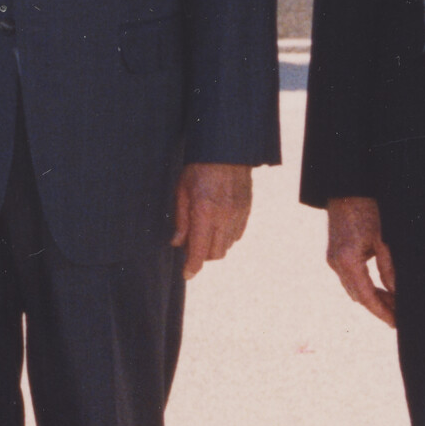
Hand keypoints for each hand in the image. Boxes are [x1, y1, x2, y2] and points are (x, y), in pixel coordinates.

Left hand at [172, 162, 253, 277]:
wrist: (225, 151)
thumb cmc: (198, 169)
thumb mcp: (182, 192)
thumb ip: (181, 221)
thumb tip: (178, 243)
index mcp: (204, 213)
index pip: (199, 251)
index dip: (192, 267)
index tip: (187, 274)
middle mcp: (224, 217)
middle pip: (215, 253)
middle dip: (202, 256)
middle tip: (191, 247)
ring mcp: (238, 214)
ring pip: (227, 245)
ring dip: (214, 246)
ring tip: (203, 233)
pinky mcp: (247, 210)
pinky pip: (237, 234)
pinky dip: (226, 237)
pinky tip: (217, 226)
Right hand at [324, 194, 393, 326]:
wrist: (347, 189)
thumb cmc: (367, 209)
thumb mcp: (383, 240)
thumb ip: (389, 269)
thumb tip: (397, 293)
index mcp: (347, 260)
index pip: (366, 296)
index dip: (382, 312)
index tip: (396, 323)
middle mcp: (336, 263)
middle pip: (358, 296)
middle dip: (379, 308)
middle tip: (399, 318)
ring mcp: (333, 259)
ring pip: (353, 289)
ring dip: (372, 298)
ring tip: (394, 305)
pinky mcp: (335, 255)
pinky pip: (350, 279)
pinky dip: (365, 286)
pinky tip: (381, 289)